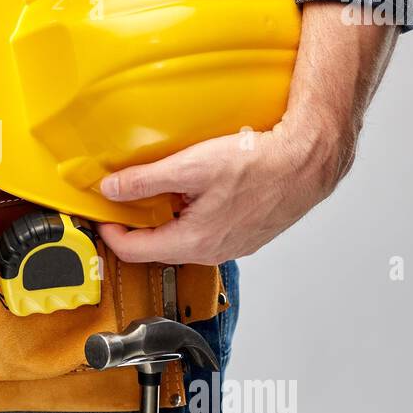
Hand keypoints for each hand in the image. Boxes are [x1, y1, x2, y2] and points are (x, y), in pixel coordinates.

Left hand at [96, 115, 352, 264]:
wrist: (308, 161)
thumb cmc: (259, 164)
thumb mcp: (191, 166)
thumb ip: (145, 180)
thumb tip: (112, 189)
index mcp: (194, 242)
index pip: (134, 252)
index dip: (111, 233)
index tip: (103, 215)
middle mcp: (213, 252)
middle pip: (159, 246)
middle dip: (139, 223)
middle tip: (128, 198)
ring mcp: (232, 245)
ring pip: (185, 238)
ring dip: (168, 217)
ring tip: (163, 188)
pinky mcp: (247, 234)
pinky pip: (208, 230)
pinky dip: (193, 214)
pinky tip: (198, 189)